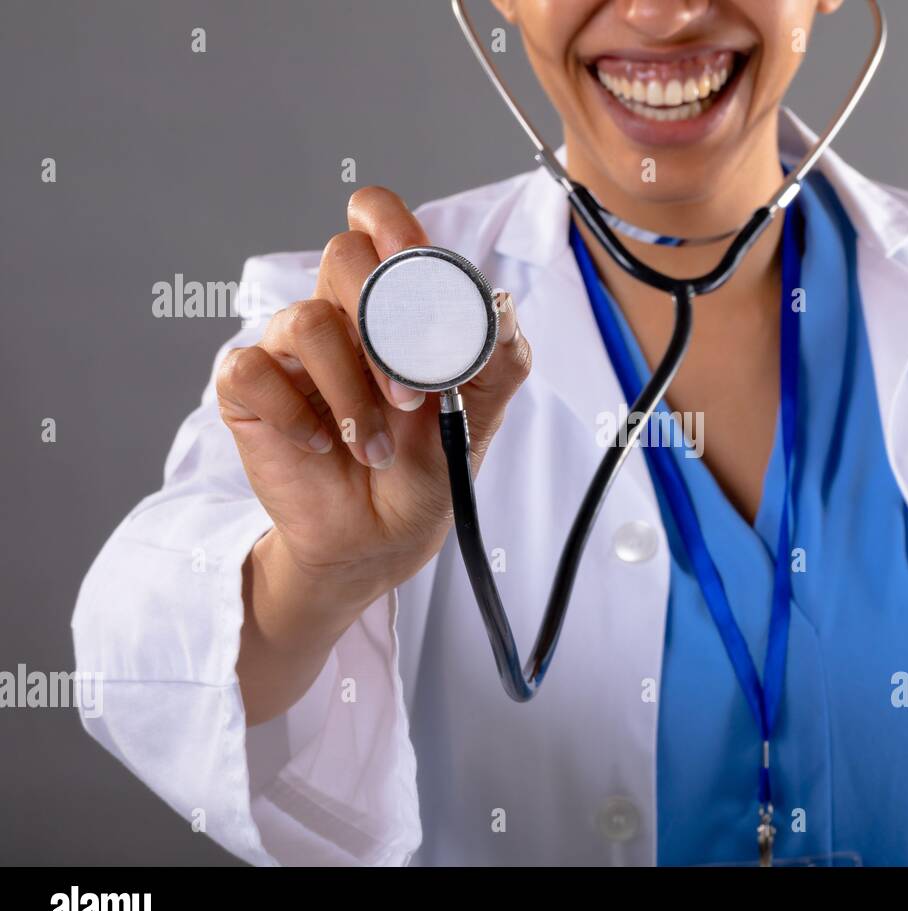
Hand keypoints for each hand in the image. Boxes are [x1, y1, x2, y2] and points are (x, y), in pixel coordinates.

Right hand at [218, 186, 530, 614]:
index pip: (378, 220)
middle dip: (385, 325)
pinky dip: (293, 415)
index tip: (415, 267)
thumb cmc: (427, 466)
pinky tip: (319, 445)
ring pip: (307, 321)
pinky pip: (250, 369)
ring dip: (351, 393)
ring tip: (374, 447)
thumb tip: (500, 307)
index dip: (391, 224)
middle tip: (410, 394)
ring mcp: (290, 350)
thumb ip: (499, 356)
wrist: (385, 536)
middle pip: (342, 255)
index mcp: (393, 303)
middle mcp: (340, 313)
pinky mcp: (250, 391)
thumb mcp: (480, 412)